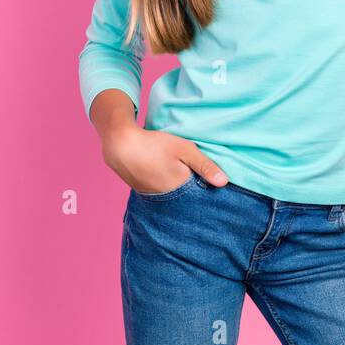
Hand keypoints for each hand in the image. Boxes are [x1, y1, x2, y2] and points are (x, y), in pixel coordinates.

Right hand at [103, 128, 229, 193]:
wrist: (120, 145)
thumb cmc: (155, 145)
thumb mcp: (185, 150)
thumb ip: (205, 165)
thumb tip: (224, 183)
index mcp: (180, 189)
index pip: (199, 197)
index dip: (207, 191)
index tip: (214, 189)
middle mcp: (166, 198)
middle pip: (186, 199)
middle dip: (193, 194)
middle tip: (196, 181)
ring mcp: (153, 196)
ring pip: (173, 197)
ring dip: (179, 192)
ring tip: (181, 179)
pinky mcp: (143, 192)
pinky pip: (160, 194)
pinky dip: (166, 189)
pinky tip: (166, 178)